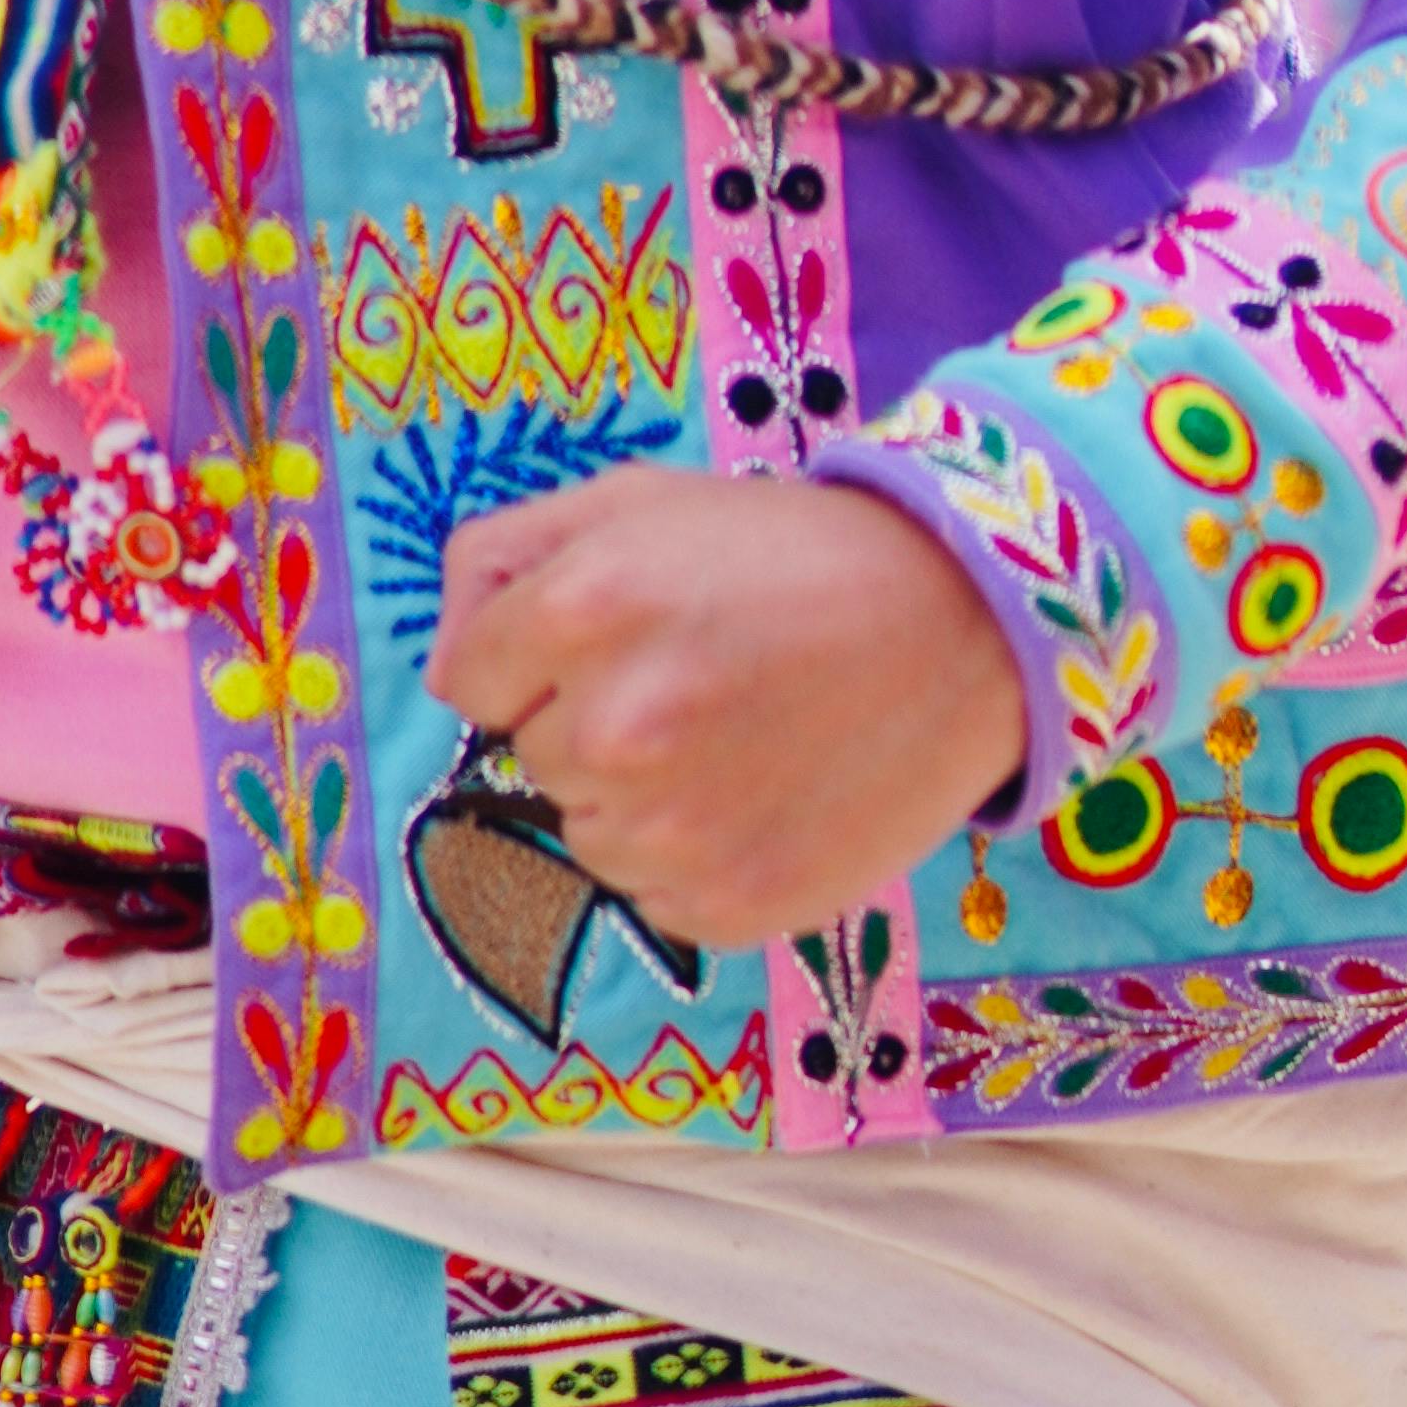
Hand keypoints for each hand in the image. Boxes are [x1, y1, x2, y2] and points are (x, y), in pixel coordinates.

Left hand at [427, 462, 1027, 954]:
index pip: (467, 679)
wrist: (960, 627)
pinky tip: (765, 792)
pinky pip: (654, 894)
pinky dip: (695, 856)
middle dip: (591, 719)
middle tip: (698, 677)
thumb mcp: (635, 502)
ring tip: (739, 733)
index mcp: (580, 608)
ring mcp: (672, 829)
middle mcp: (614, 727)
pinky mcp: (726, 904)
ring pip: (589, 833)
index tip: (613, 637)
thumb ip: (504, 558)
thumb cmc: (786, 555)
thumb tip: (446, 668)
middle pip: (532, 756)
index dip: (532, 654)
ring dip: (639, 796)